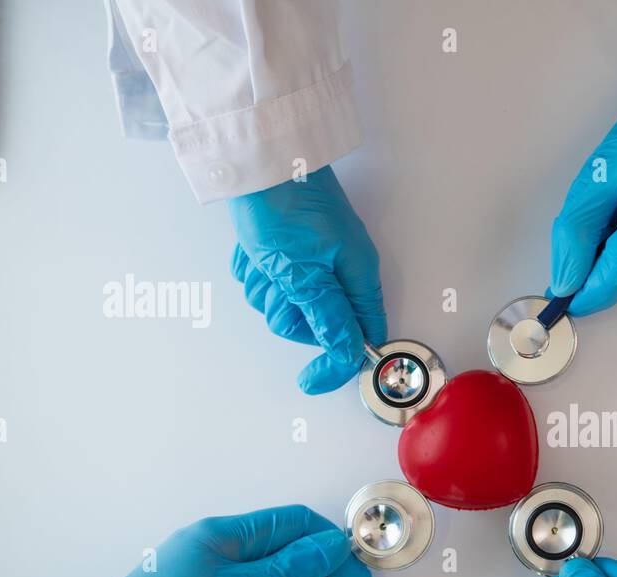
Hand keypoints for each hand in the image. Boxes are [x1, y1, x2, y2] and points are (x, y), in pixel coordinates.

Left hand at [229, 166, 386, 393]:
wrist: (257, 155)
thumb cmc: (282, 202)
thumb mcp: (303, 271)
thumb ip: (327, 317)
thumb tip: (346, 355)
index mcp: (357, 276)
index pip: (361, 336)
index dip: (337, 360)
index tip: (310, 380)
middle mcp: (341, 271)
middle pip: (316, 323)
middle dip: (289, 310)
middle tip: (279, 283)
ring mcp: (316, 261)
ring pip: (287, 304)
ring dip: (267, 288)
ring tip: (263, 258)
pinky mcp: (290, 252)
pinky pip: (270, 282)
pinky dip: (256, 271)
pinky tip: (255, 250)